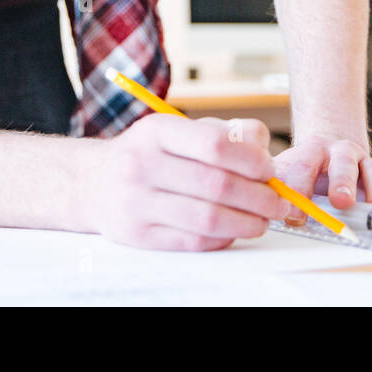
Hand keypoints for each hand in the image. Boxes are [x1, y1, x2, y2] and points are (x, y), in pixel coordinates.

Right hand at [85, 114, 291, 250]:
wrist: (93, 182)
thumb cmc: (150, 154)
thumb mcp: (179, 130)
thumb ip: (226, 133)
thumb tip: (266, 152)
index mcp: (156, 131)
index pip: (213, 145)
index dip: (251, 160)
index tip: (269, 169)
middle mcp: (142, 165)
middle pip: (216, 185)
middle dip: (259, 197)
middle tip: (278, 202)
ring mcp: (137, 202)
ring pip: (208, 219)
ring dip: (247, 223)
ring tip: (263, 220)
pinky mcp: (138, 235)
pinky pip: (193, 241)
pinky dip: (224, 238)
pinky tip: (235, 230)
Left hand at [273, 133, 371, 224]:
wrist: (329, 145)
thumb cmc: (303, 166)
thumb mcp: (284, 168)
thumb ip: (272, 183)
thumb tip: (253, 204)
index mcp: (312, 149)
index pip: (304, 164)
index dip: (298, 188)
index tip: (294, 214)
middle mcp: (340, 153)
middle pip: (342, 162)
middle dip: (342, 182)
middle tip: (341, 201)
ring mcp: (364, 163)